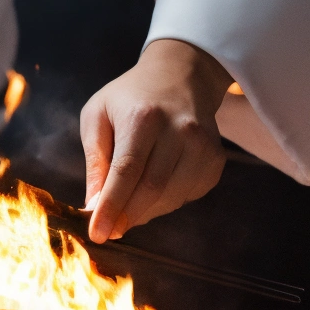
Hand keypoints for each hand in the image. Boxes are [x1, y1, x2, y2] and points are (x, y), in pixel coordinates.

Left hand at [78, 39, 230, 241]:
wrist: (179, 75)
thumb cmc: (129, 98)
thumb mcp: (98, 116)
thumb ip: (95, 161)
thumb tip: (94, 206)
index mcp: (143, 116)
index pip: (126, 171)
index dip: (111, 207)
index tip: (98, 234)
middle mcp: (179, 129)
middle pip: (151, 189)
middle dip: (127, 216)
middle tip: (110, 229)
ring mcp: (203, 145)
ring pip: (171, 198)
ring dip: (146, 212)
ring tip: (129, 205)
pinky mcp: (215, 159)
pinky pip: (188, 196)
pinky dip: (167, 202)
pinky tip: (155, 187)